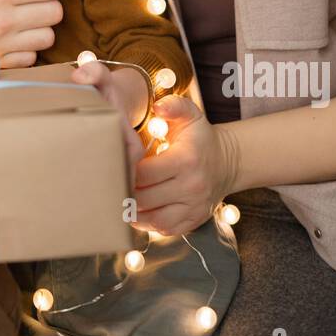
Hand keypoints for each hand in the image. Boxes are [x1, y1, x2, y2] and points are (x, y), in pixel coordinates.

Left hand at [71, 65, 238, 235]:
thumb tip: (157, 107)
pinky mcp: (193, 220)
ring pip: (154, 219)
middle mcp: (191, 187)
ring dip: (133, 212)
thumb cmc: (200, 138)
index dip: (126, 171)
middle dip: (125, 192)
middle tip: (110, 184)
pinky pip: (165, 229)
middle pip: (145, 198)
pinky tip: (137, 211)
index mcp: (186, 160)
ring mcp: (193, 207)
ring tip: (119, 200)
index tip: (116, 164)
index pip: (145, 173)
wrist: (226, 162)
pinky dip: (147, 223)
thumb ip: (174, 106)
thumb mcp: (190, 115)